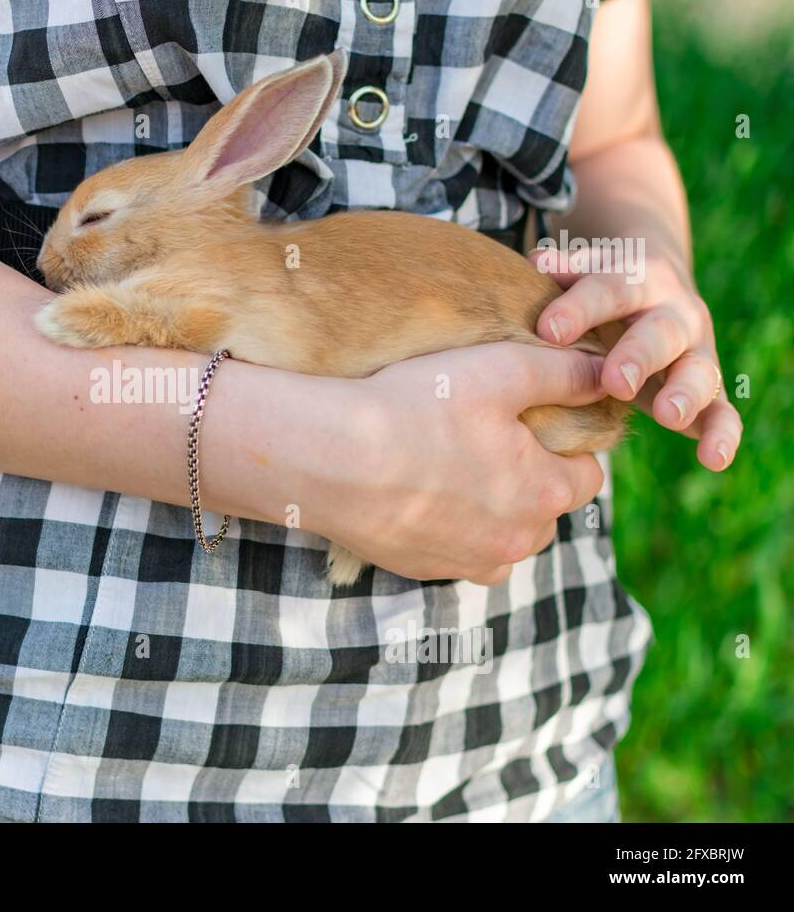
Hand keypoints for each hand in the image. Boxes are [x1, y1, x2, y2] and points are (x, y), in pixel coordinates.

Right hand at [312, 342, 607, 584]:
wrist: (333, 459)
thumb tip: (605, 375)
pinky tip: (423, 495)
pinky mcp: (424, 569)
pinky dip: (452, 531)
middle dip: (530, 480)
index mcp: (546, 493)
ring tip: (454, 471)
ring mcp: (468, 562)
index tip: (530, 421)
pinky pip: (457, 554)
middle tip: (487, 441)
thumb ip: (564, 373)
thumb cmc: (418, 407)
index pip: (587, 475)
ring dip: (494, 512)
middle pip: (546, 511)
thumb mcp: (501, 370)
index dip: (565, 443)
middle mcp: (516, 540)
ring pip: (503, 539)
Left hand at [532, 245, 741, 471]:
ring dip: (684, 394)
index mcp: (638, 279)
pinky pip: (722, 411)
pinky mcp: (708, 388)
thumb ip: (564, 270)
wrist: (653, 288)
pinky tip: (713, 459)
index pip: (609, 289)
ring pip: (699, 371)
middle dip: (638, 356)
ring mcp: (695, 351)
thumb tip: (538, 262)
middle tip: (614, 381)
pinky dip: (722, 434)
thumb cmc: (599, 290)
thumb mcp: (584, 272)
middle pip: (660, 332)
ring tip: (666, 416)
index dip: (580, 308)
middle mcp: (674, 313)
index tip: (548, 331)